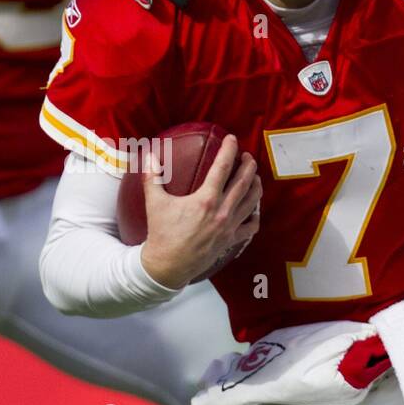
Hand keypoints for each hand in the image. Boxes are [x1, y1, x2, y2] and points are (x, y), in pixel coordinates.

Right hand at [140, 135, 260, 287]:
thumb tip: (148, 154)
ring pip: (252, 202)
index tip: (233, 139)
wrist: (168, 265)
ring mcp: (230, 227)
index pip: (223, 168)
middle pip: (244, 183)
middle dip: (248, 166)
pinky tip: (254, 209)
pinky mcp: (232, 240)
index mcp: (206, 200)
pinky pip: (251, 227)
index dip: (230, 151)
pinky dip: (255, 216)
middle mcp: (222, 212)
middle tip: (248, 156)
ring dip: (256, 186)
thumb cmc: (161, 233)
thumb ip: (152, 177)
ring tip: (255, 176)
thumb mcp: (154, 203)